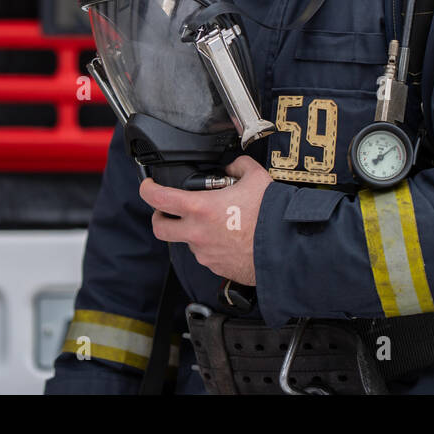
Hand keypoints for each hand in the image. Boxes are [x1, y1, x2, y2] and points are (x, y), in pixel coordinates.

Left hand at [139, 155, 270, 285]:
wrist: (287, 247)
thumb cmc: (270, 213)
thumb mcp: (255, 176)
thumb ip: (238, 166)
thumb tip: (232, 168)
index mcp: (200, 208)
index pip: (158, 198)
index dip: (147, 189)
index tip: (148, 186)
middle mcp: (197, 233)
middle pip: (160, 228)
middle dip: (159, 218)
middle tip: (168, 211)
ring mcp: (205, 253)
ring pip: (186, 242)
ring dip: (192, 232)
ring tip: (214, 223)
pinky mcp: (217, 267)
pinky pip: (206, 256)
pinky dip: (211, 246)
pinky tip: (228, 239)